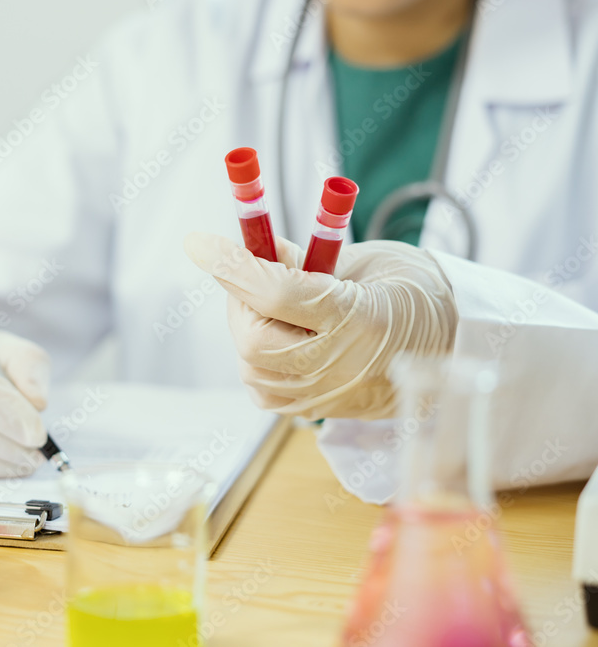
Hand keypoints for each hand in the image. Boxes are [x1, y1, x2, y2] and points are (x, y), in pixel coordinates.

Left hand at [184, 233, 457, 419]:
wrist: (457, 348)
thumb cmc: (414, 291)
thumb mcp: (365, 260)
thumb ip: (303, 259)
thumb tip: (250, 248)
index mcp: (362, 319)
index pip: (276, 291)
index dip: (233, 264)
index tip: (199, 243)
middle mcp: (341, 366)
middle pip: (254, 341)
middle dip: (241, 303)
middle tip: (251, 276)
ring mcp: (329, 397)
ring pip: (252, 368)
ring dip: (248, 329)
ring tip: (272, 304)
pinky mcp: (318, 412)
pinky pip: (264, 389)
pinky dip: (257, 358)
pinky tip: (279, 334)